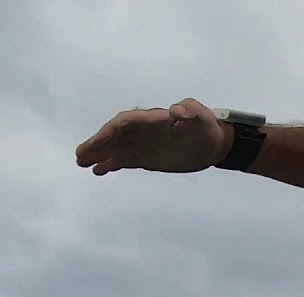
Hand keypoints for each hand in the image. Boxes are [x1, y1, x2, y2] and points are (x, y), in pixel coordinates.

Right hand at [75, 98, 228, 174]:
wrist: (214, 144)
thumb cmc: (208, 127)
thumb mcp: (203, 117)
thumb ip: (191, 111)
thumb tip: (175, 110)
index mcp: (153, 119)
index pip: (126, 122)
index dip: (110, 131)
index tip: (98, 142)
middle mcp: (143, 130)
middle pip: (114, 135)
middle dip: (97, 144)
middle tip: (79, 155)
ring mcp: (143, 144)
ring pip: (115, 148)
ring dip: (98, 154)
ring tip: (81, 163)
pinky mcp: (146, 157)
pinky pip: (124, 159)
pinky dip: (111, 164)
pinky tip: (98, 170)